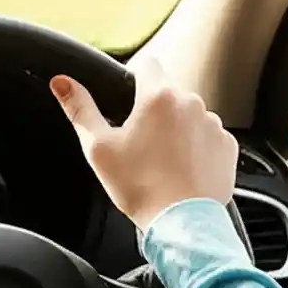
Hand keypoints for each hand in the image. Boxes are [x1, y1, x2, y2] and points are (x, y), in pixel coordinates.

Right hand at [49, 55, 237, 229]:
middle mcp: (191, 102)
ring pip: (189, 114)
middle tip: (140, 142)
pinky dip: (197, 148)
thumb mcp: (98, 148)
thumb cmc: (139, 186)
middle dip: (154, 110)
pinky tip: (182, 169)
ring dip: (177, 128)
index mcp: (158, 96)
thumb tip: (61, 82)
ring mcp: (213, 124)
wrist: (180, 223)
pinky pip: (208, 137)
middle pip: (168, 92)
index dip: (134, 77)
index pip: (146, 63)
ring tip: (163, 161)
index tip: (128, 98)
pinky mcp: (227, 145)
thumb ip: (79, 109)